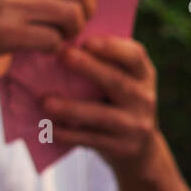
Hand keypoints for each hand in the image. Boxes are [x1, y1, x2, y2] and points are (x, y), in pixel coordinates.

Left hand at [42, 36, 158, 173]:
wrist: (140, 150)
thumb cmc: (119, 104)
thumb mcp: (124, 81)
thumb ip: (104, 64)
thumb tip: (63, 44)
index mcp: (143, 75)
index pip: (135, 56)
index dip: (112, 47)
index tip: (86, 41)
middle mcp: (144, 98)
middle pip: (118, 81)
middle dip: (90, 68)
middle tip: (64, 55)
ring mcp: (136, 125)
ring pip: (103, 116)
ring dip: (73, 108)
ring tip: (46, 102)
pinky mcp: (123, 148)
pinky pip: (93, 140)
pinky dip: (70, 134)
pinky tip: (51, 128)